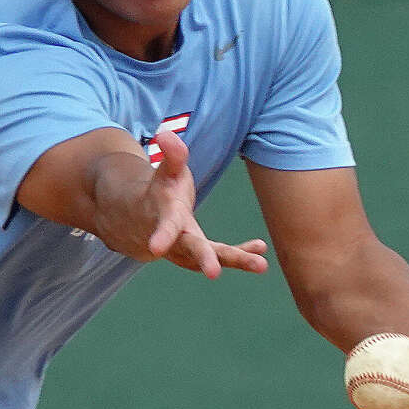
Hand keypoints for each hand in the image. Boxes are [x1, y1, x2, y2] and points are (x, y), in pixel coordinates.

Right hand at [102, 128, 268, 278]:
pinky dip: (242, 253)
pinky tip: (261, 247)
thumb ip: (170, 155)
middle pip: (192, 249)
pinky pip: (224, 256)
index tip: (155, 248)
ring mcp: (190, 252)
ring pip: (214, 257)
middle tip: (214, 273)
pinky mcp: (203, 255)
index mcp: (165, 218)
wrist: (146, 224)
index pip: (164, 226)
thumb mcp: (165, 172)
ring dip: (237, 261)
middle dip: (204, 259)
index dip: (160, 235)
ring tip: (262, 264)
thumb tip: (166, 134)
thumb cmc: (159, 193)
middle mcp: (177, 240)